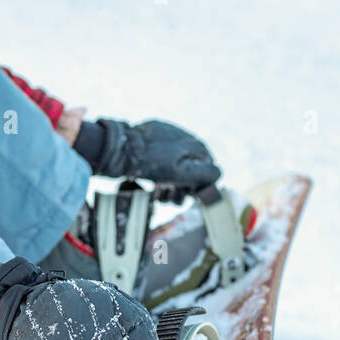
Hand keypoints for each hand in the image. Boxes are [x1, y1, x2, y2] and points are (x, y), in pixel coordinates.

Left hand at [78, 118, 220, 189]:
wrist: (121, 150)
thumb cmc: (153, 163)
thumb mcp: (182, 172)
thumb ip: (205, 174)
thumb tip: (218, 174)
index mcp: (195, 145)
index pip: (209, 170)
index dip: (200, 186)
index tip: (188, 195)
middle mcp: (185, 141)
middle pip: (192, 172)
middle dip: (183, 189)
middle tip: (172, 198)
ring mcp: (169, 142)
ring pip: (177, 171)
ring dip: (172, 188)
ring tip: (160, 194)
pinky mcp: (154, 146)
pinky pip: (164, 165)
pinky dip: (161, 178)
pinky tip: (154, 187)